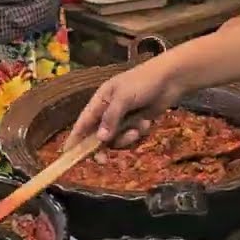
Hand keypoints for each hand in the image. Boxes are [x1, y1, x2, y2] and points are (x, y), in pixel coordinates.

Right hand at [64, 60, 182, 149]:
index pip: (83, 122)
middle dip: (102, 146)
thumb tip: (100, 139)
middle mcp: (109, 110)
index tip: (68, 154)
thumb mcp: (124, 98)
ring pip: (116, 138)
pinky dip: (138, 132)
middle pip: (98, 135)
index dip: (75, 138)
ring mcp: (124, 117)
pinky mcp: (137, 122)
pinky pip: (131, 136)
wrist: (171, 78)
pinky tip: (147, 122)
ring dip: (126, 138)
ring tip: (138, 128)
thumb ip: (111, 118)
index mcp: (100, 100)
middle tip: (104, 160)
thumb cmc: (143, 82)